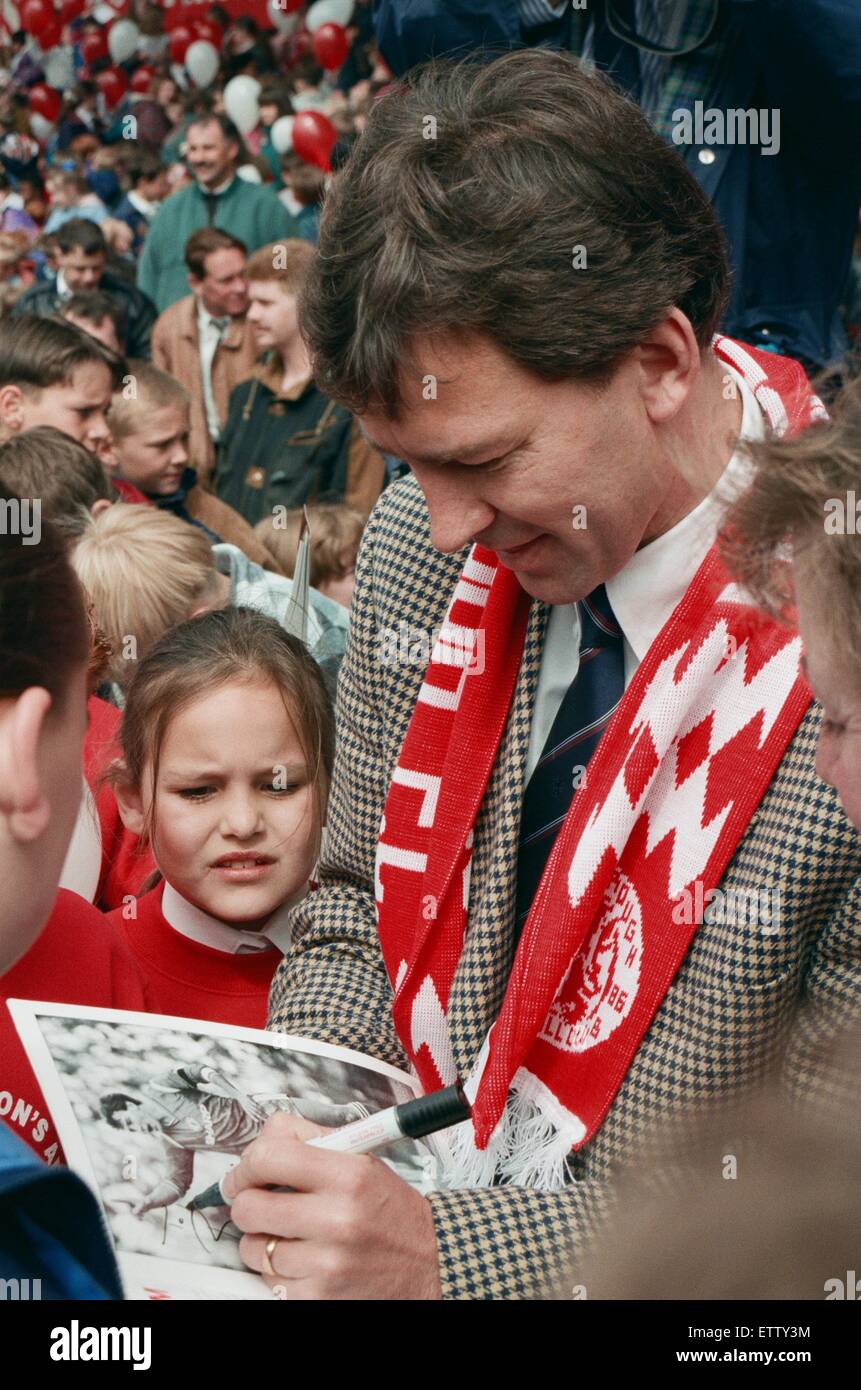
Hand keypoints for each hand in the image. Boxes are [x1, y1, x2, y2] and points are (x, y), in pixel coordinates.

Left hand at [222, 1113, 441, 1300]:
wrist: (429, 1260)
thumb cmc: (388, 1208)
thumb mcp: (361, 1159)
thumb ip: (309, 1141)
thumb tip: (260, 1144)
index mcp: (348, 1174)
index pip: (268, 1157)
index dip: (245, 1165)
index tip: (244, 1173)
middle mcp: (337, 1218)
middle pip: (248, 1207)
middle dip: (248, 1203)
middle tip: (260, 1203)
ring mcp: (327, 1262)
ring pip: (252, 1248)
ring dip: (262, 1240)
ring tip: (289, 1234)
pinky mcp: (319, 1297)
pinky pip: (269, 1281)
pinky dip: (278, 1271)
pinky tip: (302, 1259)